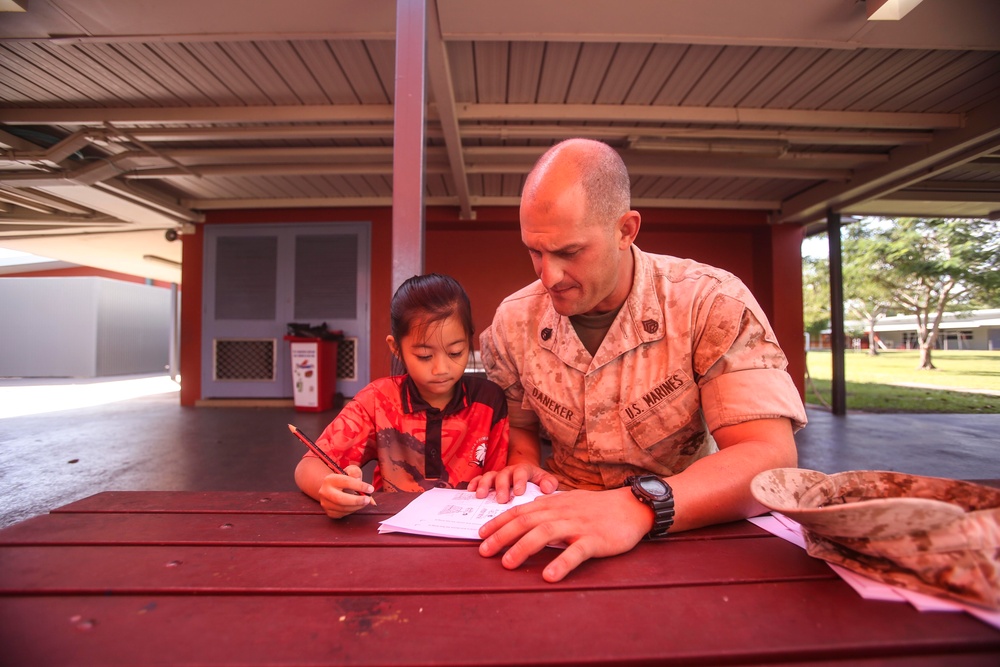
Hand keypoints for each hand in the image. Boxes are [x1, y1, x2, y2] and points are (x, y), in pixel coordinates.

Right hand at [316, 465, 374, 518]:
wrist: (332, 488)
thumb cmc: (344, 479)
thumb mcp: (350, 471)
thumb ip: (356, 473)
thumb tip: (361, 484)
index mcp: (330, 479)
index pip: (346, 482)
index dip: (360, 486)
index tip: (371, 489)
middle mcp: (324, 492)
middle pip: (340, 499)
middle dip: (356, 501)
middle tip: (368, 500)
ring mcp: (325, 503)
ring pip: (343, 508)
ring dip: (356, 506)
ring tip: (365, 502)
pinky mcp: (329, 512)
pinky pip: (342, 514)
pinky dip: (352, 510)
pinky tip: (356, 506)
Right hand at [467, 463, 558, 502]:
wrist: (525, 473)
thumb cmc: (536, 481)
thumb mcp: (545, 480)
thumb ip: (549, 483)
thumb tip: (547, 489)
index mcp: (524, 470)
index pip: (522, 472)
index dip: (520, 481)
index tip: (519, 493)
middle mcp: (509, 471)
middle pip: (504, 475)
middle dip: (501, 487)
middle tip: (501, 500)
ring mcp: (498, 475)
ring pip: (489, 476)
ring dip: (485, 485)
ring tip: (481, 496)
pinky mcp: (489, 480)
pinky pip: (479, 479)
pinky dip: (474, 483)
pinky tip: (470, 491)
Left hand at [478, 486, 652, 581]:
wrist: (632, 506)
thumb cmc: (598, 507)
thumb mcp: (569, 502)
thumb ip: (547, 509)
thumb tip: (524, 515)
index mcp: (553, 504)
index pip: (520, 511)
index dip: (498, 523)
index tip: (480, 535)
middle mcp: (562, 512)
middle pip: (526, 522)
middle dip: (502, 536)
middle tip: (483, 552)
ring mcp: (578, 526)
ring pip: (545, 534)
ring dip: (523, 548)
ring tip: (507, 564)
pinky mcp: (595, 540)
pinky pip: (576, 552)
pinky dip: (561, 563)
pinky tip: (549, 576)